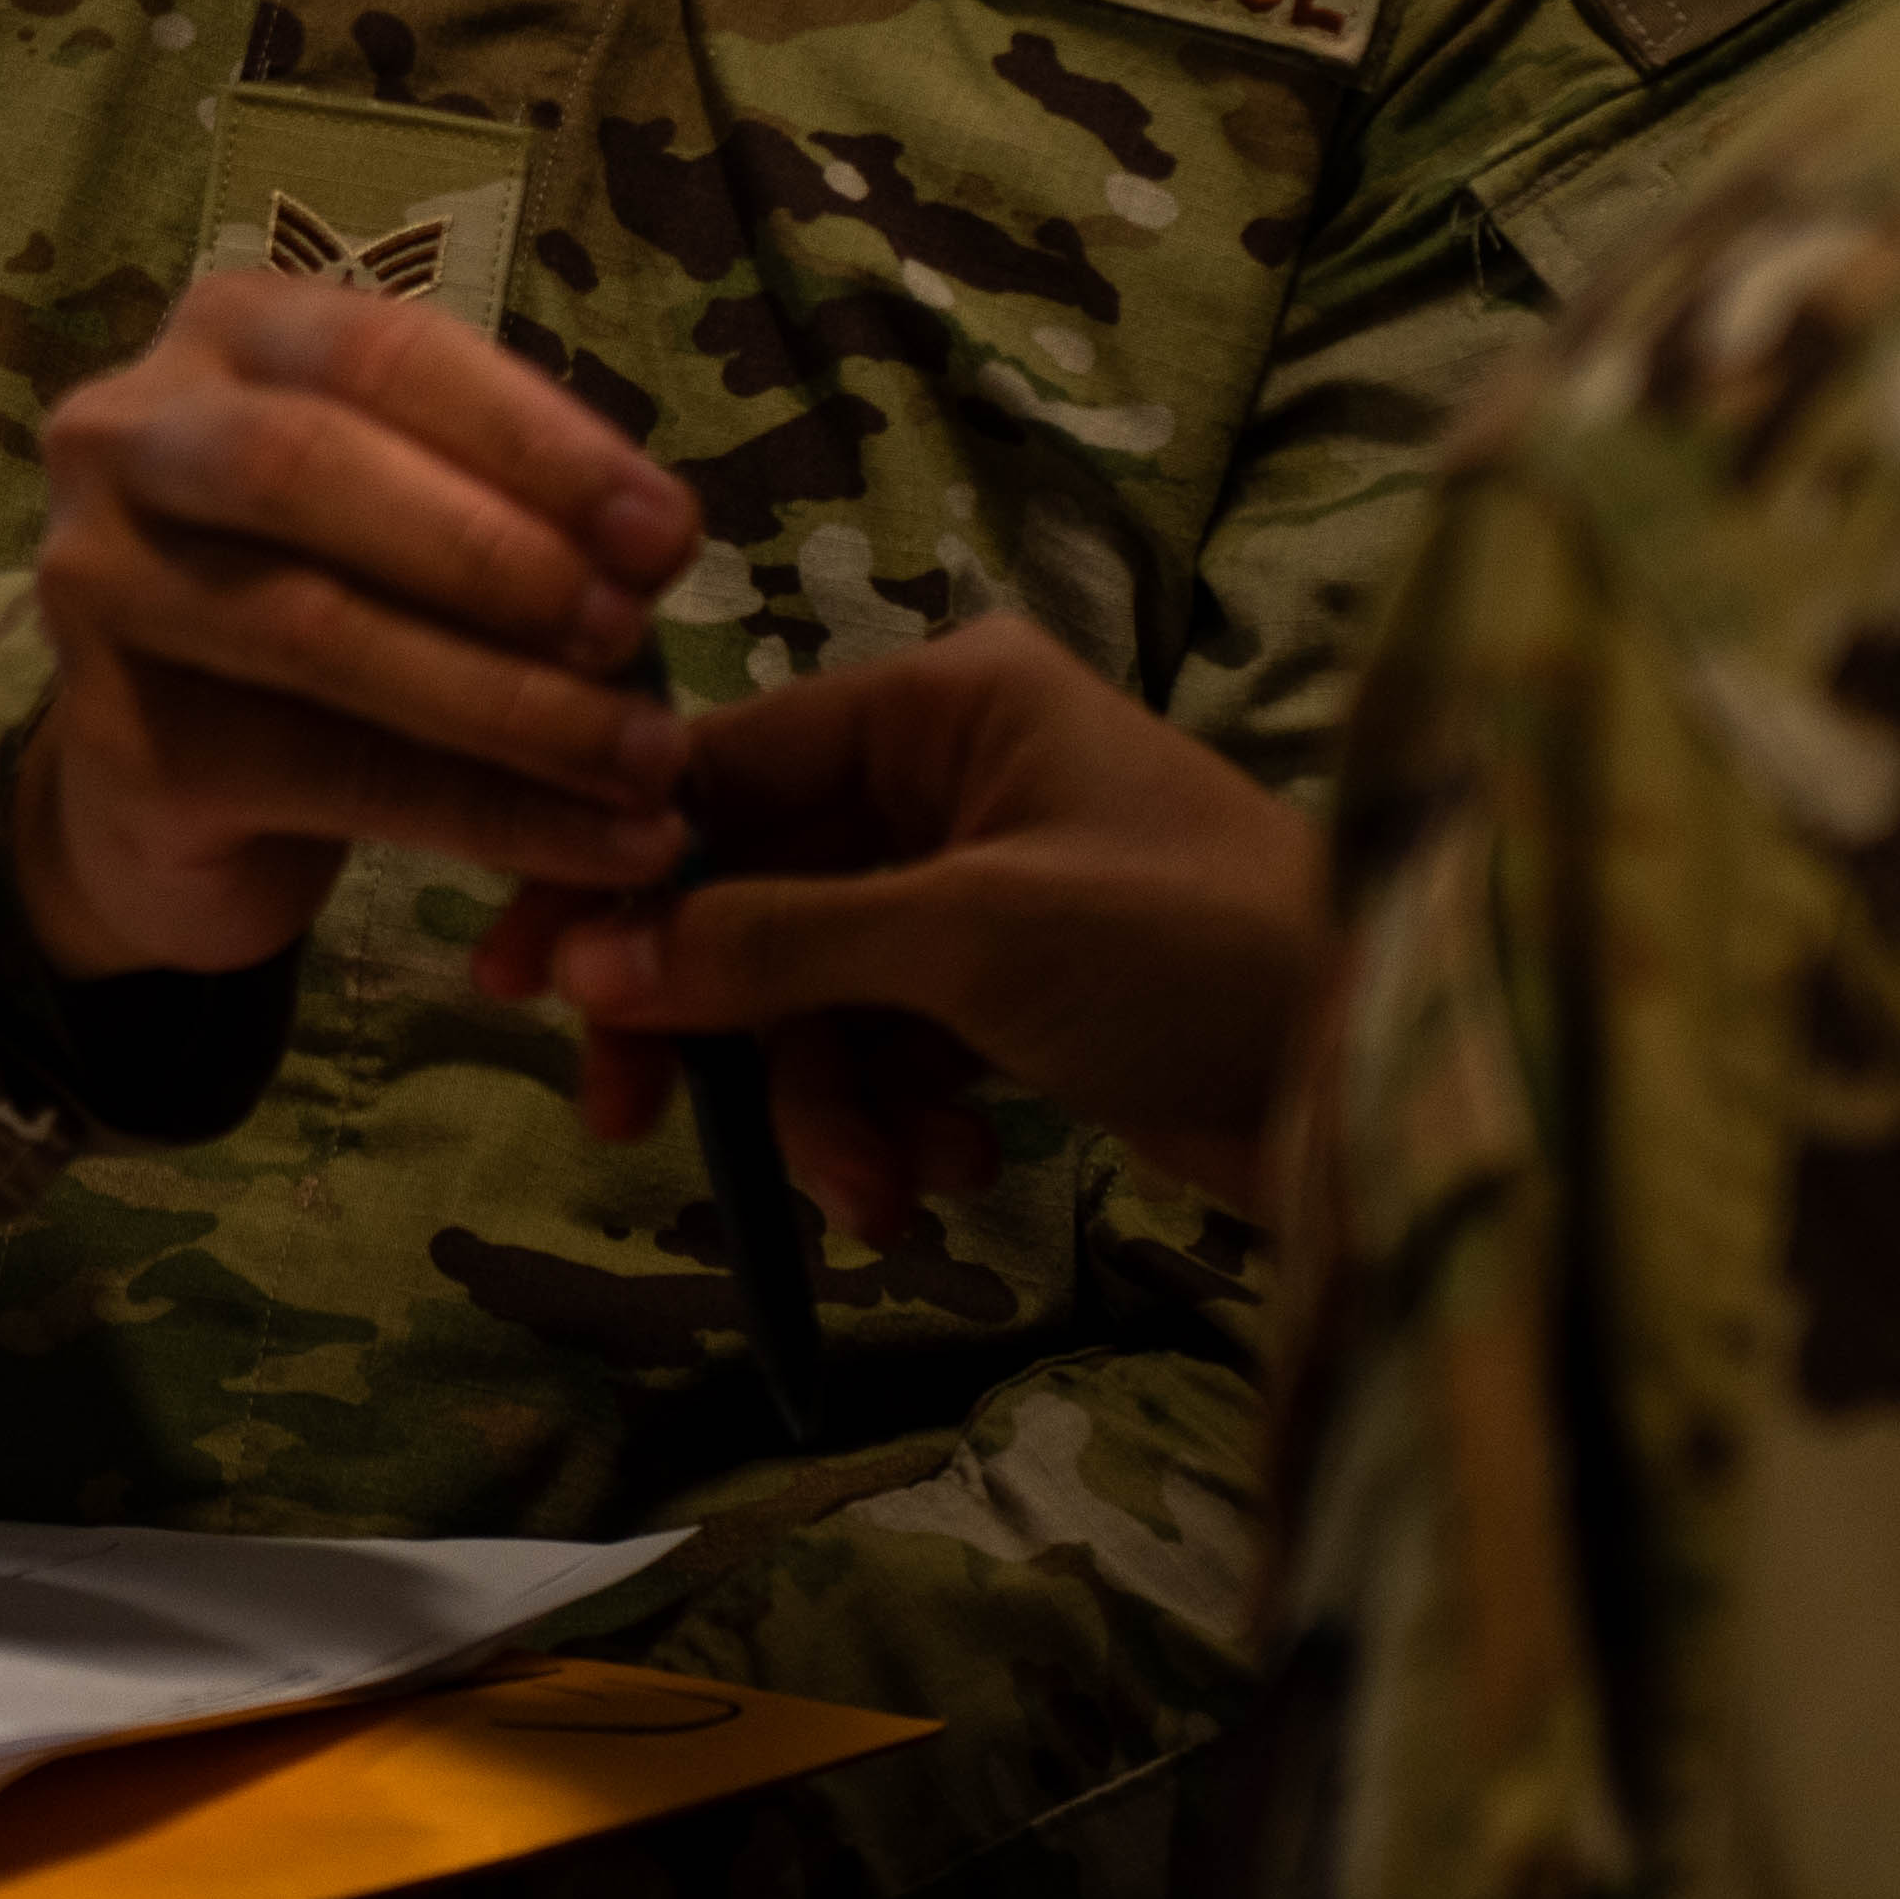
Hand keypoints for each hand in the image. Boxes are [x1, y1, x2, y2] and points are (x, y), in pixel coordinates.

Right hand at [18, 269, 701, 982]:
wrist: (161, 791)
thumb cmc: (313, 602)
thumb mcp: (404, 510)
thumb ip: (502, 498)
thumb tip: (651, 540)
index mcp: (226, 337)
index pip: (385, 352)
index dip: (534, 440)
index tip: (667, 531)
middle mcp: (128, 438)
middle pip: (308, 469)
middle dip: (496, 554)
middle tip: (634, 633)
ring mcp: (97, 588)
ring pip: (315, 628)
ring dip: (510, 701)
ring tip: (645, 760)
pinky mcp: (118, 744)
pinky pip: (328, 775)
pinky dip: (486, 813)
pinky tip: (597, 843)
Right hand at [484, 614, 1328, 1228]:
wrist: (1385, 1078)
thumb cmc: (1191, 952)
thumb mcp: (967, 941)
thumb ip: (771, 946)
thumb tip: (585, 959)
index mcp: (944, 702)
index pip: (722, 766)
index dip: (615, 871)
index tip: (514, 971)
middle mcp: (954, 774)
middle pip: (755, 892)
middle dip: (719, 1024)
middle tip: (633, 1124)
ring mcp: (985, 884)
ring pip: (818, 993)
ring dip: (824, 1104)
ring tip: (873, 1195)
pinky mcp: (1017, 989)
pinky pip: (892, 1047)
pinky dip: (894, 1120)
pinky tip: (940, 1181)